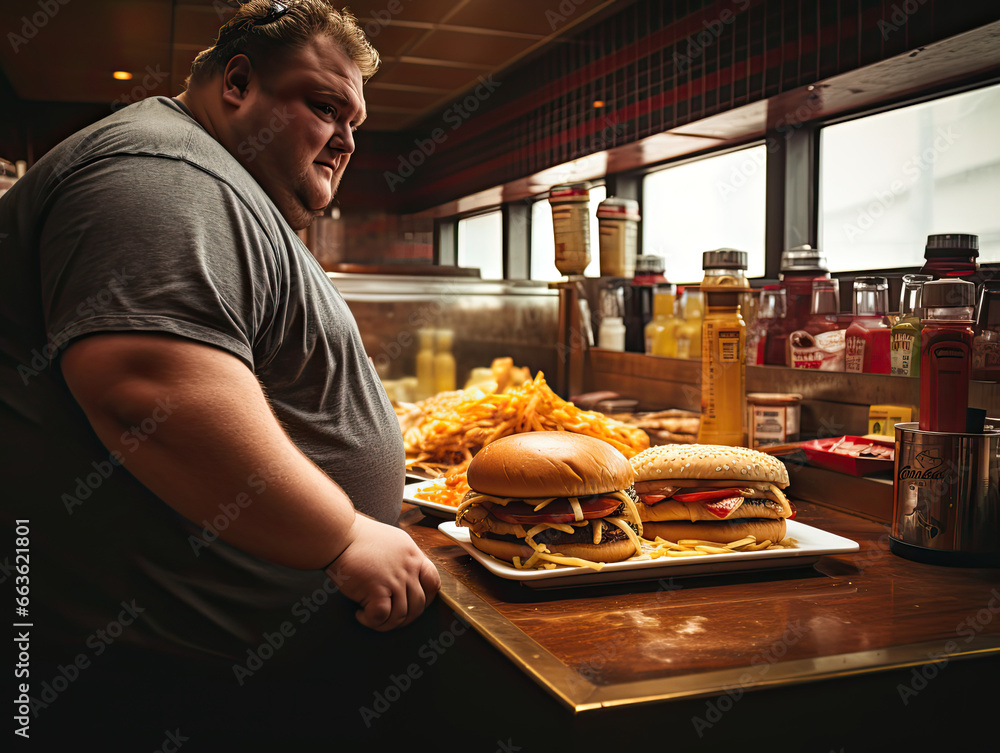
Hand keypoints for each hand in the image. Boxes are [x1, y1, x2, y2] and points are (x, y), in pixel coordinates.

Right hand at [326, 515, 440, 630]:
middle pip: (418, 605)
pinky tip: (360, 614)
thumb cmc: (359, 537)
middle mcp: (408, 568)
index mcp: (413, 555)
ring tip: (370, 616)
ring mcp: (394, 579)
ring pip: (400, 616)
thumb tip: (405, 579)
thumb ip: (403, 559)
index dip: (427, 599)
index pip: (433, 583)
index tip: (413, 605)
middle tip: (389, 618)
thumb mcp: (392, 541)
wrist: (339, 535)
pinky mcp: (376, 589)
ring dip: (386, 623)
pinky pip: (381, 617)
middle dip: (405, 618)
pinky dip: (370, 622)